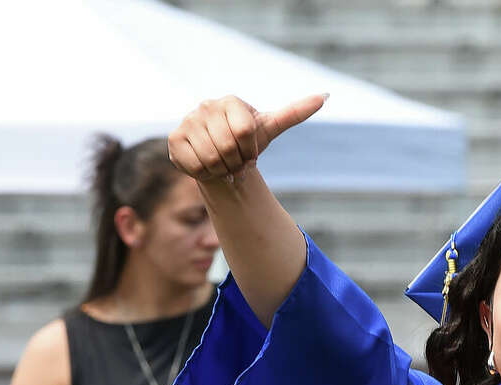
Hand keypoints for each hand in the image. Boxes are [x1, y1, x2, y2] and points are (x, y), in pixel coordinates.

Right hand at [168, 94, 326, 183]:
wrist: (223, 159)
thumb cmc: (248, 143)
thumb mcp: (271, 128)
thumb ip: (295, 112)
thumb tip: (325, 95)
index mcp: (231, 102)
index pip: (244, 131)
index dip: (250, 150)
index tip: (250, 152)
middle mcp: (206, 106)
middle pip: (227, 146)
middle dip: (236, 162)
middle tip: (236, 162)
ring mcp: (188, 120)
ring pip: (210, 158)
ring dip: (221, 170)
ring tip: (222, 165)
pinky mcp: (174, 139)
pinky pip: (193, 164)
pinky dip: (204, 173)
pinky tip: (206, 166)